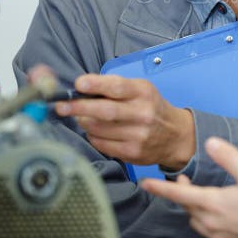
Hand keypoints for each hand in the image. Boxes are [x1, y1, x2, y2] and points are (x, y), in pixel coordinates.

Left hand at [54, 74, 194, 168]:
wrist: (175, 136)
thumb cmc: (152, 107)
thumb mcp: (140, 90)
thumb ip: (114, 87)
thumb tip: (81, 88)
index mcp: (143, 93)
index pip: (117, 87)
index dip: (96, 85)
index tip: (78, 84)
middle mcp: (142, 114)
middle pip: (105, 111)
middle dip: (79, 108)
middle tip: (62, 106)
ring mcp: (138, 135)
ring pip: (99, 129)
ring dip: (84, 122)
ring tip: (81, 117)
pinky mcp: (132, 153)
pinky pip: (102, 144)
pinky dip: (93, 136)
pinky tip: (95, 130)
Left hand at [141, 137, 237, 237]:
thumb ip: (229, 157)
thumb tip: (210, 142)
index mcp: (213, 202)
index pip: (178, 195)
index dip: (160, 188)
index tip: (144, 183)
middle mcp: (210, 221)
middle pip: (186, 206)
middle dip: (181, 193)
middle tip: (182, 182)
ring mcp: (217, 234)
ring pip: (195, 219)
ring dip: (193, 207)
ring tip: (200, 196)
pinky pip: (207, 229)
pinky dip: (205, 218)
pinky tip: (217, 213)